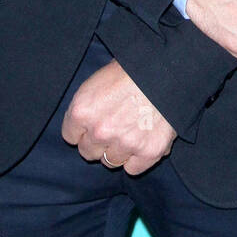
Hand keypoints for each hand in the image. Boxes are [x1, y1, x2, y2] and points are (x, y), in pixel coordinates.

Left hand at [61, 59, 176, 174]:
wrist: (166, 67)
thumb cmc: (131, 66)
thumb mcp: (99, 78)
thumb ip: (89, 104)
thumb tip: (86, 120)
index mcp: (82, 110)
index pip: (70, 136)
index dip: (82, 129)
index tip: (93, 122)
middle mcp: (100, 131)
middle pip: (88, 151)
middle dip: (98, 141)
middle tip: (113, 126)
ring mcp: (124, 143)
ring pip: (110, 161)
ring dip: (118, 149)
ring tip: (130, 130)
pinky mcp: (148, 152)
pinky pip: (133, 169)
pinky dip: (137, 158)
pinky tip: (142, 140)